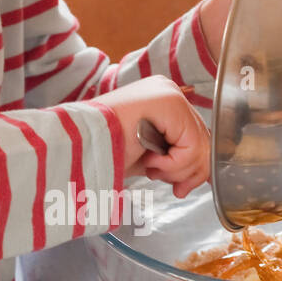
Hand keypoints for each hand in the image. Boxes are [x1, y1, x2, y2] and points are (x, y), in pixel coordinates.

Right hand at [91, 76, 209, 198]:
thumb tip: (201, 177)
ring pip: (200, 146)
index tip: (179, 188)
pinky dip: (173, 164)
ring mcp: (171, 95)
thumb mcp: (148, 156)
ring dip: (177, 170)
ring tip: (151, 168)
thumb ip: (175, 159)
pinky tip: (149, 160)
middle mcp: (169, 92)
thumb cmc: (105, 154)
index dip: (193, 168)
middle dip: (190, 173)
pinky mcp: (171, 105)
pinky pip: (191, 146)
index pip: (196, 136)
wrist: (79, 149)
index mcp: (162, 100)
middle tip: (174, 188)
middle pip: (203, 141)